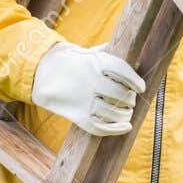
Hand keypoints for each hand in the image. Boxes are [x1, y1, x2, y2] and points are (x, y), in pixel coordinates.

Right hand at [30, 40, 145, 135]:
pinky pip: (101, 127)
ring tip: (126, 113)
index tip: (140, 88)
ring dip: (125, 114)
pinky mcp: (77, 116)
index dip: (135, 81)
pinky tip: (126, 126)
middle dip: (129, 99)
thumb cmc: (71, 63)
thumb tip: (133, 57)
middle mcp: (91, 81)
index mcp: (95, 63)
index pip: (123, 72)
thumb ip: (108, 54)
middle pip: (121, 94)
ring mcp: (84, 100)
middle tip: (130, 101)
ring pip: (114, 112)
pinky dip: (116, 129)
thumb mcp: (88, 52)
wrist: (41, 73)